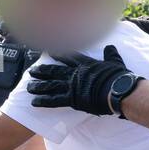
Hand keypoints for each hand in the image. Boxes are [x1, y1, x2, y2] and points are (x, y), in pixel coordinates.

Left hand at [27, 45, 142, 115]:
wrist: (119, 90)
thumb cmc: (120, 77)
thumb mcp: (116, 62)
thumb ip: (111, 55)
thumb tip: (111, 47)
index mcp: (86, 65)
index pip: (68, 57)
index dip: (57, 54)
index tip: (48, 51)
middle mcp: (76, 74)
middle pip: (55, 71)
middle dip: (42, 71)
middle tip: (32, 71)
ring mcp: (73, 86)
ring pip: (51, 84)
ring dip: (39, 85)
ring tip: (28, 86)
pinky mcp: (72, 99)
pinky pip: (54, 100)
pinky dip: (43, 101)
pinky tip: (34, 102)